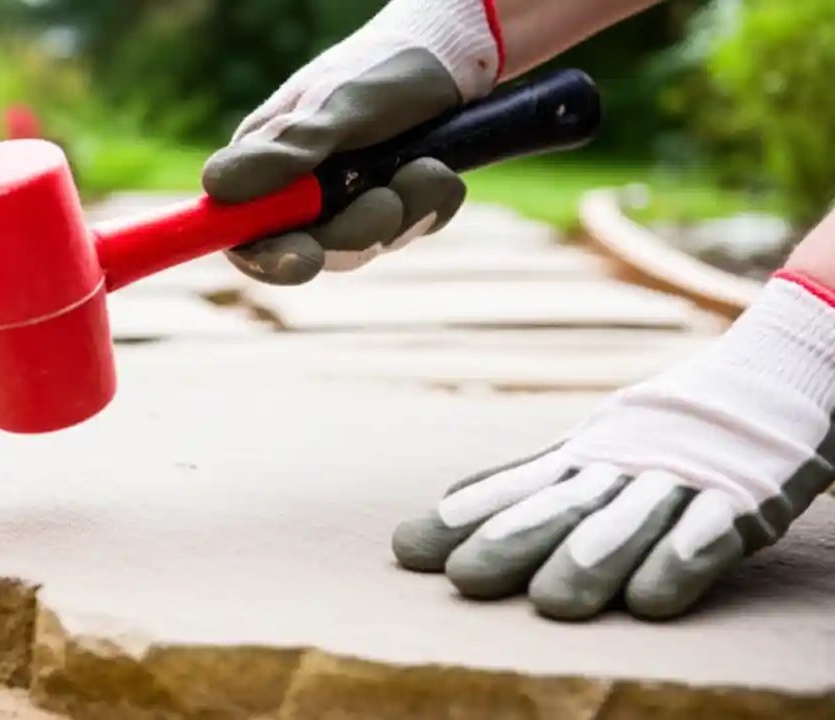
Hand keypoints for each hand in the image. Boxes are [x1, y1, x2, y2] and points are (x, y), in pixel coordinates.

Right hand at [201, 0, 504, 284]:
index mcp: (267, 167)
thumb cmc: (379, 69)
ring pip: (372, 244)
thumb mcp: (334, 107)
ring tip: (421, 162)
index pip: (247, 236)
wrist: (449, 55)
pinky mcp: (398, 210)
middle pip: (314, 253)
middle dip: (356, 232)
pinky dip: (433, 202)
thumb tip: (215, 187)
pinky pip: (415, 229)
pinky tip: (435, 164)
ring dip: (405, 207)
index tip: (304, 259)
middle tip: (386, 201)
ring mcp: (352, 205)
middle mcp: (304, 194)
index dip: (269, 258)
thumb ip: (284, 151)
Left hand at [392, 274, 834, 619]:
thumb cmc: (668, 426)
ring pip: (631, 522)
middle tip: (464, 579)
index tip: (409, 548)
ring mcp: (685, 477)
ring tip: (550, 603)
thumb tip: (448, 503)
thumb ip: (527, 481)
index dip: (468, 518)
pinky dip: (680, 562)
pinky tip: (650, 600)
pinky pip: (711, 533)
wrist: (775, 367)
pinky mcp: (745, 495)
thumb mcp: (592, 449)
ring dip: (591, 560)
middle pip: (564, 508)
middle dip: (514, 543)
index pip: (518, 489)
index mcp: (588, 456)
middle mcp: (627, 465)